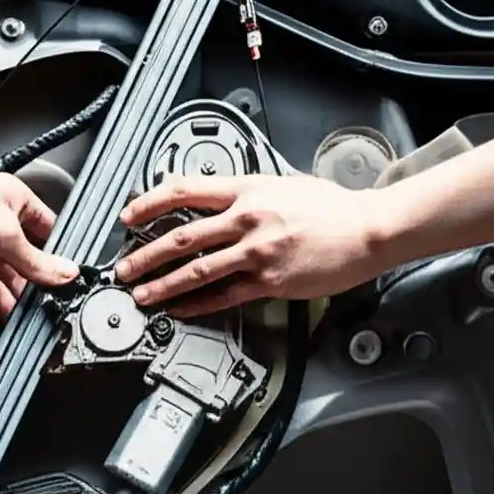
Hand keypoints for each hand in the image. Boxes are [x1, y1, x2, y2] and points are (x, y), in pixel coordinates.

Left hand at [0, 163, 78, 317]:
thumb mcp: (5, 235)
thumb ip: (36, 260)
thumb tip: (65, 272)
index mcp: (16, 202)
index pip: (50, 229)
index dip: (61, 253)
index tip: (73, 278)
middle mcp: (1, 223)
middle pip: (31, 257)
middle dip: (41, 280)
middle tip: (57, 303)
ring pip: (10, 275)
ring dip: (22, 294)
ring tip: (38, 315)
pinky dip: (1, 300)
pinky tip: (14, 315)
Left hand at [115, 174, 394, 315]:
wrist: (368, 229)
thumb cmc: (334, 207)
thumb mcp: (284, 184)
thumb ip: (249, 193)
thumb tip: (221, 200)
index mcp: (248, 189)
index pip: (184, 190)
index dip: (149, 203)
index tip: (130, 215)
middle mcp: (247, 219)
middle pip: (181, 236)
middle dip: (144, 255)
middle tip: (124, 268)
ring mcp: (257, 253)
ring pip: (196, 271)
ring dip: (162, 285)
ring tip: (141, 295)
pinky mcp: (270, 281)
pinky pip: (223, 295)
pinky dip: (196, 304)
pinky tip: (179, 309)